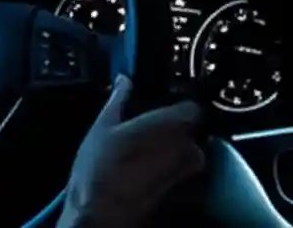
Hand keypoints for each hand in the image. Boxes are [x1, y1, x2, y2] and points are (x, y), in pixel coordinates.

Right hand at [57, 76, 205, 227]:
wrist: (102, 213)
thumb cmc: (101, 166)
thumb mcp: (103, 125)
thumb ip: (119, 98)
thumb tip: (124, 80)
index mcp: (173, 124)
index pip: (191, 105)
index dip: (176, 104)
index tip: (158, 105)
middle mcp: (188, 147)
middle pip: (188, 129)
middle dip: (170, 128)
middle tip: (143, 129)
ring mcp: (187, 172)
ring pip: (183, 151)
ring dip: (168, 148)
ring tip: (139, 150)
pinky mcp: (181, 191)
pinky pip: (178, 170)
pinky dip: (166, 166)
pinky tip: (142, 167)